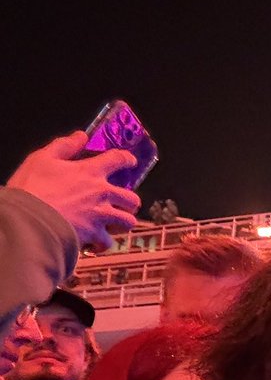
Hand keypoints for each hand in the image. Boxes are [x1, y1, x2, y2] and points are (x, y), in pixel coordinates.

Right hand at [7, 131, 141, 251]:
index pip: (118, 160)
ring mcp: (101, 215)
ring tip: (113, 224)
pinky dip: (103, 244)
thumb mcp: (42, 159)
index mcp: (90, 171)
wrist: (28, 220)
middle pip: (132, 198)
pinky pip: (108, 242)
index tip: (131, 162)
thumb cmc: (32, 187)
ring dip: (122, 223)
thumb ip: (64, 146)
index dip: (127, 160)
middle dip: (130, 202)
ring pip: (128, 221)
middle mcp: (102, 193)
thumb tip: (81, 136)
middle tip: (122, 203)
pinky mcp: (95, 234)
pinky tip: (95, 243)